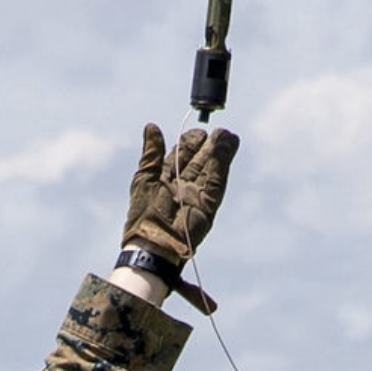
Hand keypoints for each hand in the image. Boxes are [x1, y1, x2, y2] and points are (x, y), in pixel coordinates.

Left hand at [123, 123, 239, 262]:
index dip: (190, 142)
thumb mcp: (145, 177)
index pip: (182, 155)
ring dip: (220, 153)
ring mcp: (197, 196)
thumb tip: (151, 126)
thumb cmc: (144, 215)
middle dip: (209, 145)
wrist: (152, 244)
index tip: (198, 131)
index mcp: (166, 178)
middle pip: (200, 161)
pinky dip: (222, 166)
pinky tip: (226, 150)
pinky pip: (216, 182)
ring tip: (227, 136)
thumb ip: (152, 153)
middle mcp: (184, 186)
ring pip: (211, 169)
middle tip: (219, 131)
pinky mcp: (208, 206)